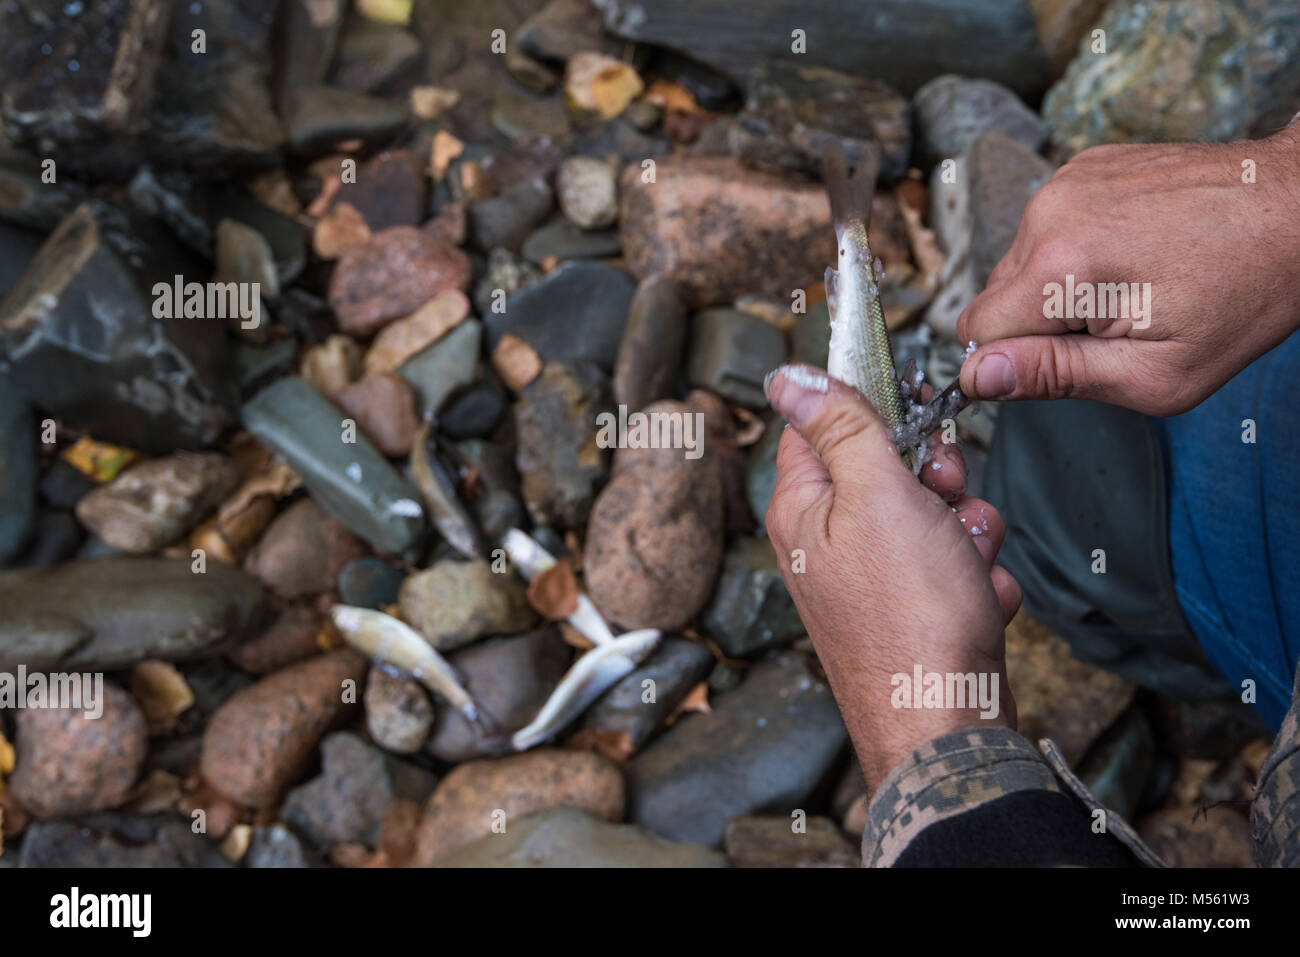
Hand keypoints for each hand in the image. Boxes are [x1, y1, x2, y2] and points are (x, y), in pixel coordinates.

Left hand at [764, 365, 1021, 789]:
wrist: (948, 723)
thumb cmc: (909, 616)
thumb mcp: (875, 494)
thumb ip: (840, 426)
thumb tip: (786, 376)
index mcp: (803, 506)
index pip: (824, 423)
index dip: (874, 411)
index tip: (913, 412)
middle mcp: (829, 541)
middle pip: (890, 466)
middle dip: (938, 479)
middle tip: (943, 498)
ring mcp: (872, 577)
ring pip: (936, 514)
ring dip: (967, 532)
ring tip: (963, 566)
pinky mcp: (913, 607)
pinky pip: (956, 564)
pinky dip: (975, 578)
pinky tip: (974, 602)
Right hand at [957, 128, 1299, 415]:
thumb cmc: (1242, 297)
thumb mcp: (1155, 372)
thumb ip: (1056, 376)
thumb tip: (978, 377)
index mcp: (1060, 267)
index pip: (976, 334)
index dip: (1017, 362)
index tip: (1070, 362)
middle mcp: (1049, 213)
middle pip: (994, 297)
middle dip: (1040, 324)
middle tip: (1115, 325)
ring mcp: (1065, 182)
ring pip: (1019, 265)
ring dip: (1058, 287)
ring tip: (1130, 284)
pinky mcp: (1083, 167)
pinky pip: (1046, 229)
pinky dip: (1076, 249)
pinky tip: (1132, 252)